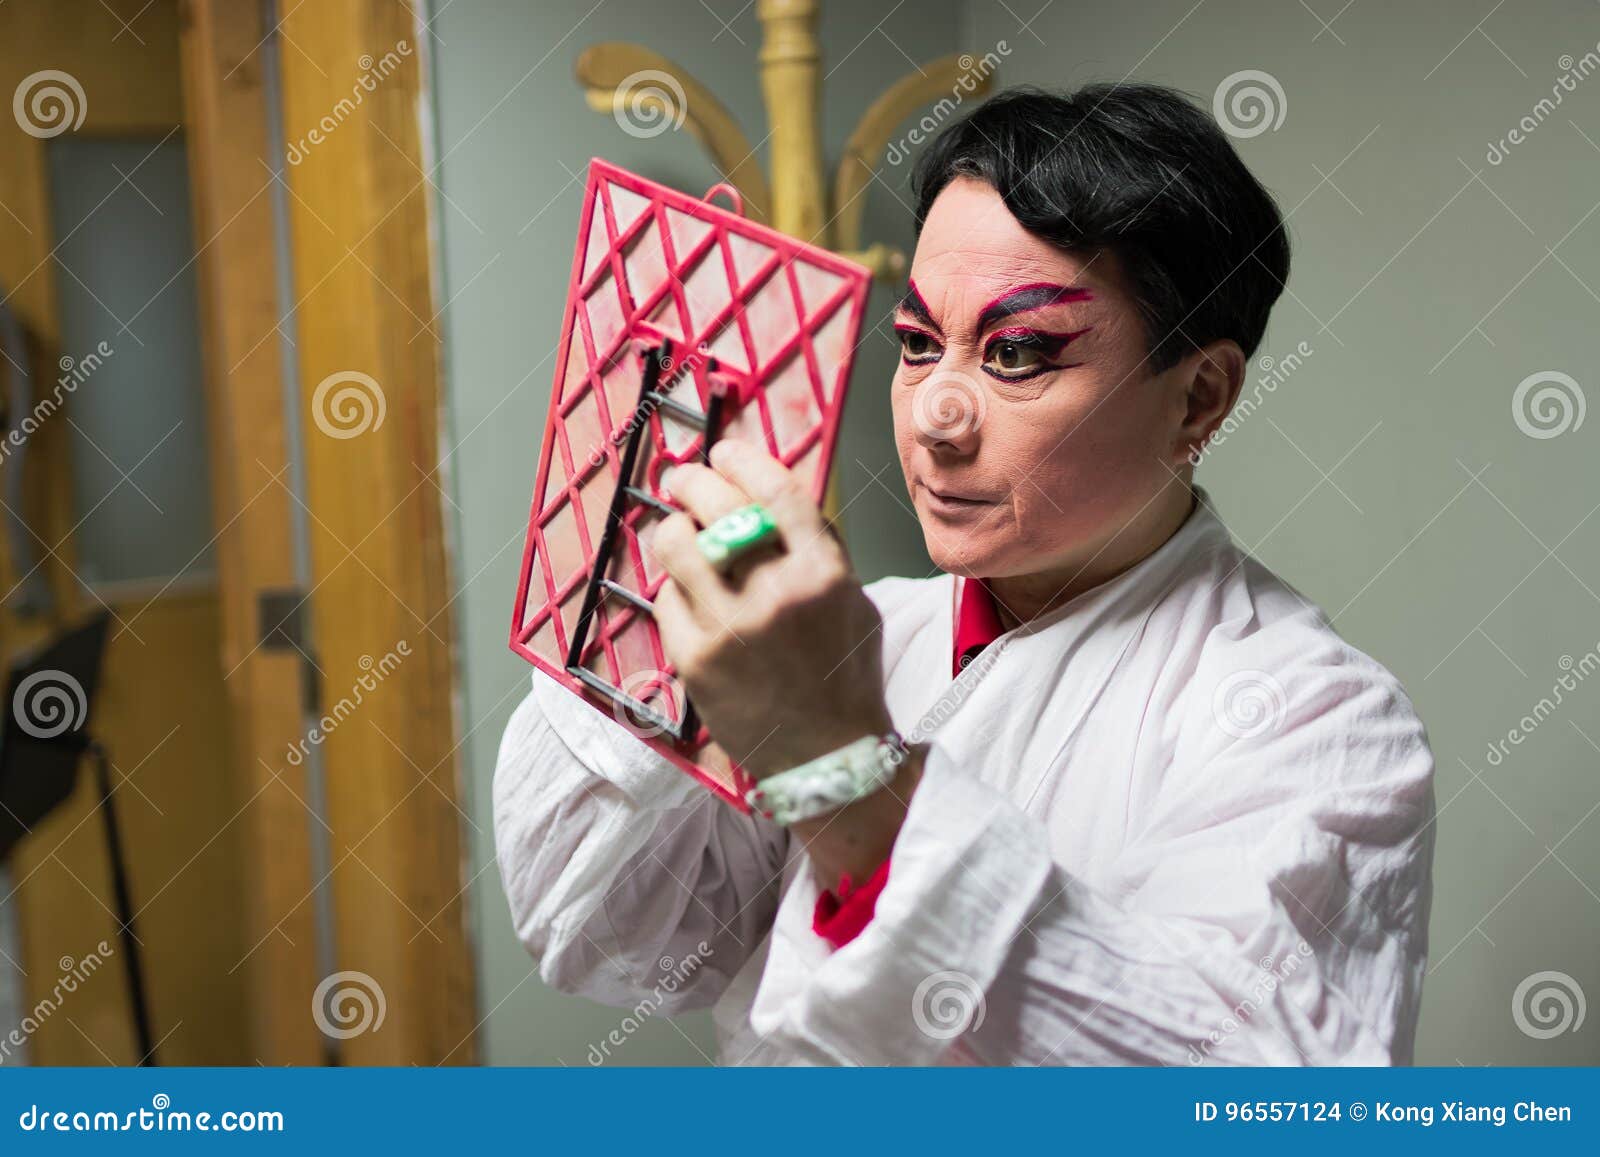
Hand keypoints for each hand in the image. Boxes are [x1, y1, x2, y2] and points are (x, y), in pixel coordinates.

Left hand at [647, 438, 893, 780]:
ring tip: (678, 534)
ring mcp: (731, 626)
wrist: (827, 757)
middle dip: (690, 480)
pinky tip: (691, 600)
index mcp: (823, 572)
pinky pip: (666, 600)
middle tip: (681, 478)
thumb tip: (765, 499)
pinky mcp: (695, 658)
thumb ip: (815, 550)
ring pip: (676, 545)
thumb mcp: (853, 601)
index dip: (741, 460)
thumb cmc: (843, 677)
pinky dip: (675, 593)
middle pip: (716, 505)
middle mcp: (776, 592)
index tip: (723, 452)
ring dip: (672, 530)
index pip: (774, 490)